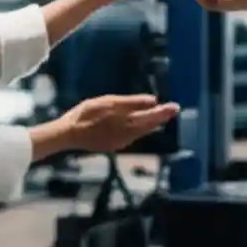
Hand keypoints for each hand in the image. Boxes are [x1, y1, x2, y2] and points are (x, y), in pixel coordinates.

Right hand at [59, 94, 179, 152]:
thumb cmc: (88, 114)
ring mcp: (120, 142)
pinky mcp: (112, 145)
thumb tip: (153, 100)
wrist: (69, 134)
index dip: (164, 111)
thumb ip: (132, 102)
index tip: (176, 107)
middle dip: (160, 117)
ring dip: (150, 124)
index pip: (152, 116)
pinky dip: (138, 129)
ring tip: (158, 116)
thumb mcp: (110, 102)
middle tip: (171, 110)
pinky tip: (137, 125)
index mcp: (128, 122)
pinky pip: (130, 136)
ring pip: (140, 132)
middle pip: (148, 125)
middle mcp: (128, 135)